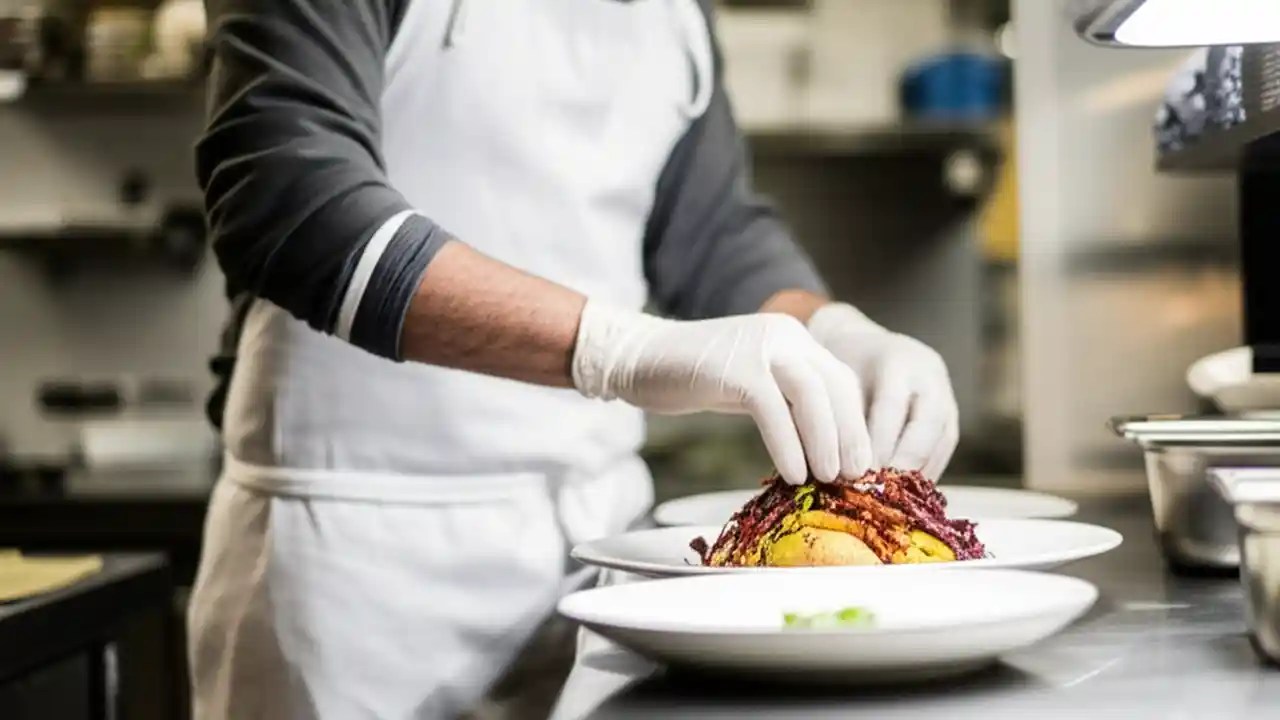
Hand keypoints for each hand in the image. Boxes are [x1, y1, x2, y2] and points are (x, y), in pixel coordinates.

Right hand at [572, 302, 873, 484]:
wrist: (637, 356)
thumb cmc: (692, 377)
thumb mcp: (749, 383)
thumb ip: (784, 401)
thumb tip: (821, 449)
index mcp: (792, 337)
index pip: (840, 379)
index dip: (855, 422)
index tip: (859, 461)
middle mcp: (784, 335)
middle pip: (835, 386)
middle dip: (850, 435)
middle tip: (855, 476)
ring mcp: (760, 347)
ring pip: (811, 396)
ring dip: (825, 442)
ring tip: (829, 478)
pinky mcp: (736, 368)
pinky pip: (773, 411)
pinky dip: (788, 445)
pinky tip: (793, 474)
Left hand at [807, 303, 957, 479]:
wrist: (865, 345)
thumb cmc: (840, 366)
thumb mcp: (835, 379)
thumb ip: (842, 416)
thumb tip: (831, 463)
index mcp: (896, 361)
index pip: (890, 408)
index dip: (876, 445)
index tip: (854, 476)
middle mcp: (929, 377)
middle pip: (925, 427)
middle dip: (900, 465)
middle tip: (876, 494)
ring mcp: (946, 396)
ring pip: (940, 442)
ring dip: (915, 475)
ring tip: (888, 500)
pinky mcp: (952, 418)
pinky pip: (943, 451)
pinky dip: (923, 474)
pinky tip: (900, 494)